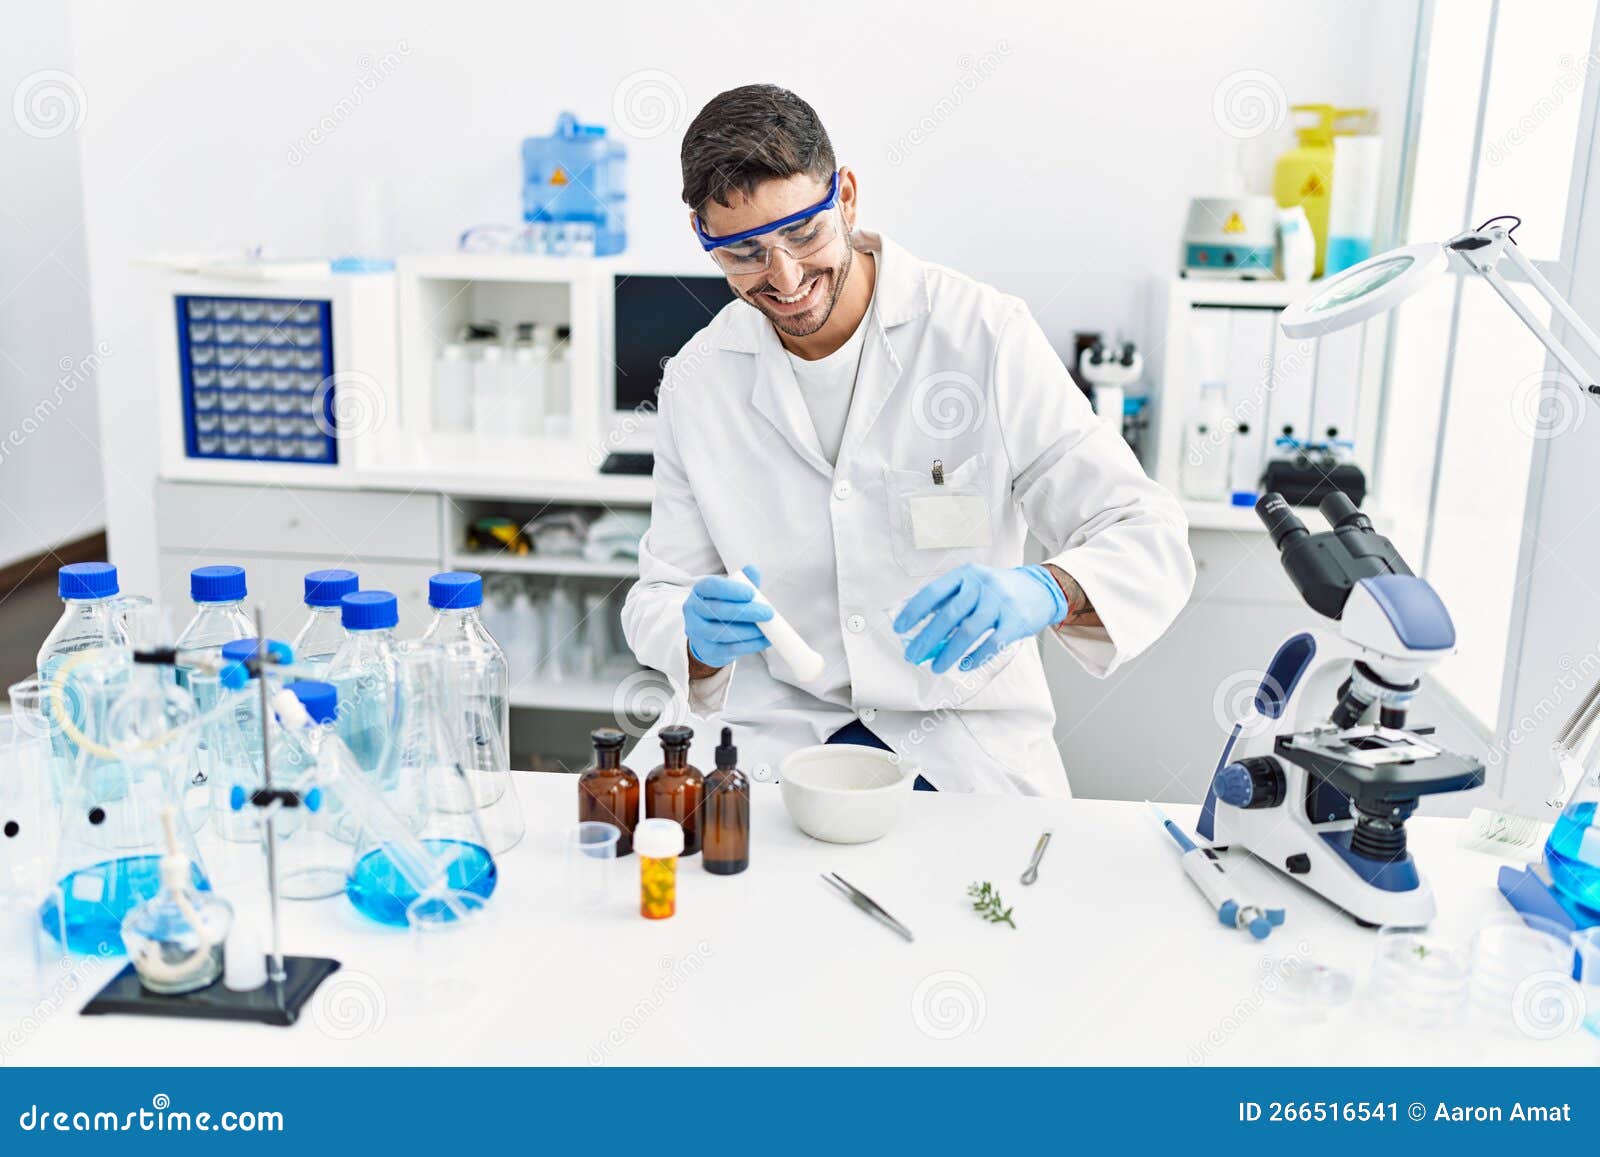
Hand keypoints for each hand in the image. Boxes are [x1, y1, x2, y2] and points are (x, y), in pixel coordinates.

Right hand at [683, 565, 772, 670]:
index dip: (731, 590)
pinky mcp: (706, 649)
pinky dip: (749, 645)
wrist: (709, 636)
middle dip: (746, 612)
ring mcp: (697, 631)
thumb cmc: (722, 608)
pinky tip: (763, 640)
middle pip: (718, 610)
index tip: (751, 593)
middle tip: (767, 613)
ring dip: (748, 631)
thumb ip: (743, 581)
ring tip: (766, 628)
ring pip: (722, 632)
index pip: (711, 586)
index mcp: (699, 591)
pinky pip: (729, 649)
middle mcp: (693, 610)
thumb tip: (753, 570)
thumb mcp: (731, 592)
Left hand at [893, 564, 1067, 673]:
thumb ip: (949, 600)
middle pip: (948, 615)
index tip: (899, 628)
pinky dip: (975, 657)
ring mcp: (1000, 603)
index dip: (914, 611)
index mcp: (966, 574)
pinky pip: (991, 644)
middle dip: (926, 639)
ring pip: (968, 632)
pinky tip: (963, 666)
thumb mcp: (973, 584)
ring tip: (935, 667)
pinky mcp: (1015, 622)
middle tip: (912, 656)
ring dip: (948, 653)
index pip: (933, 592)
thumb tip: (918, 624)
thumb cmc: (998, 590)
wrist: (1041, 589)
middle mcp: (982, 585)